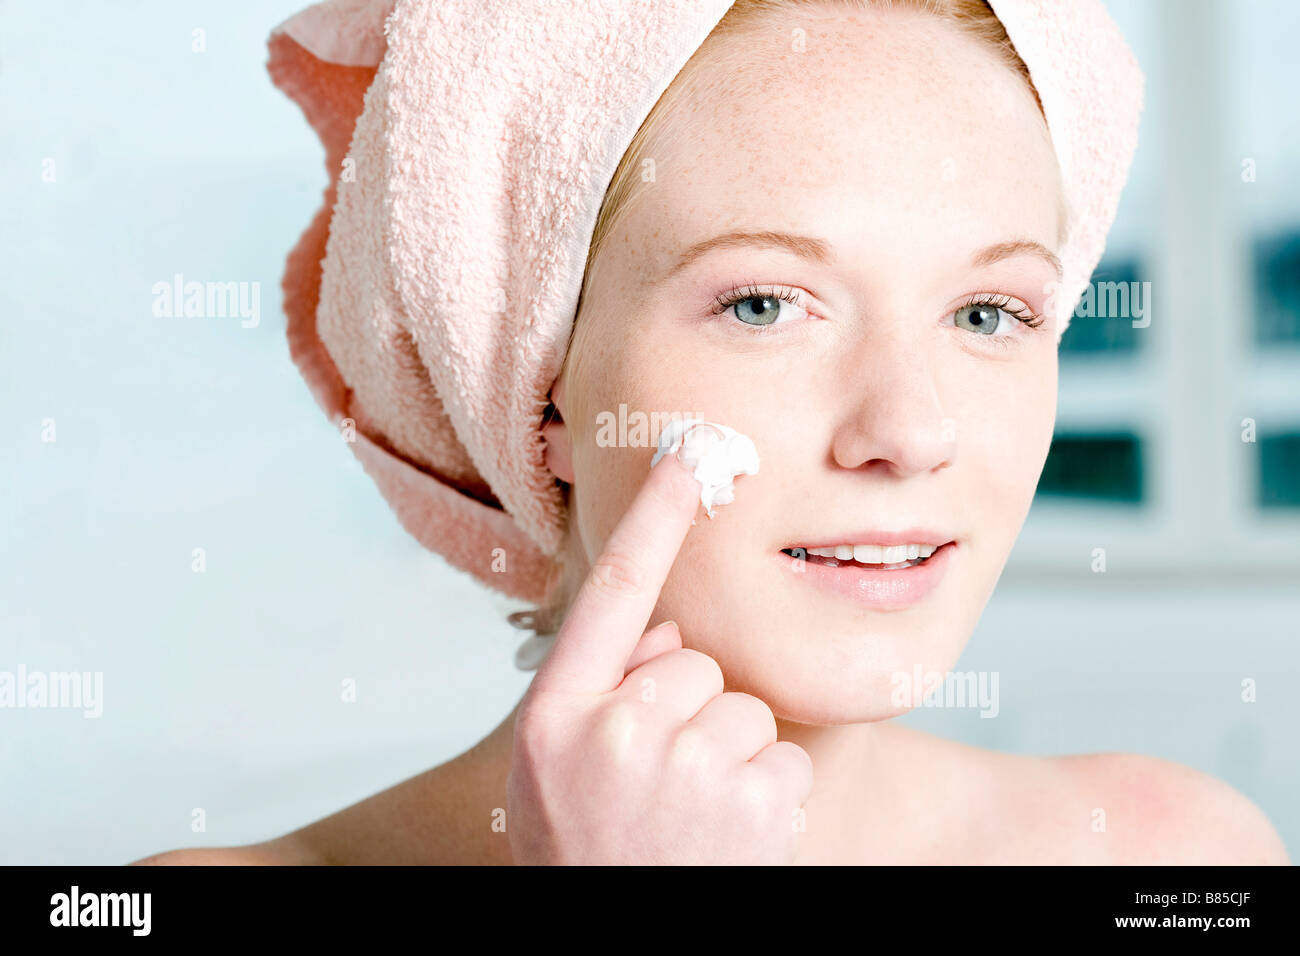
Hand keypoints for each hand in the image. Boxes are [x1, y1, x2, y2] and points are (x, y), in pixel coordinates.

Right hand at [506, 433, 813, 863]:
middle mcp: (615, 734)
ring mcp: (684, 774)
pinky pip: (781, 759)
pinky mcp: (750, 809)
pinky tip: (724, 838)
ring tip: (687, 817)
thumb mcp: (556, 766)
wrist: (607, 938)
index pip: (610, 593)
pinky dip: (765, 795)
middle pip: (692, 660)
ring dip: (726, 755)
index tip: (690, 454)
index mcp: (556, 717)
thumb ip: (599, 687)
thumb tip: (665, 628)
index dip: (653, 518)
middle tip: (655, 782)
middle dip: (686, 707)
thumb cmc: (583, 847)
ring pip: (743, 709)